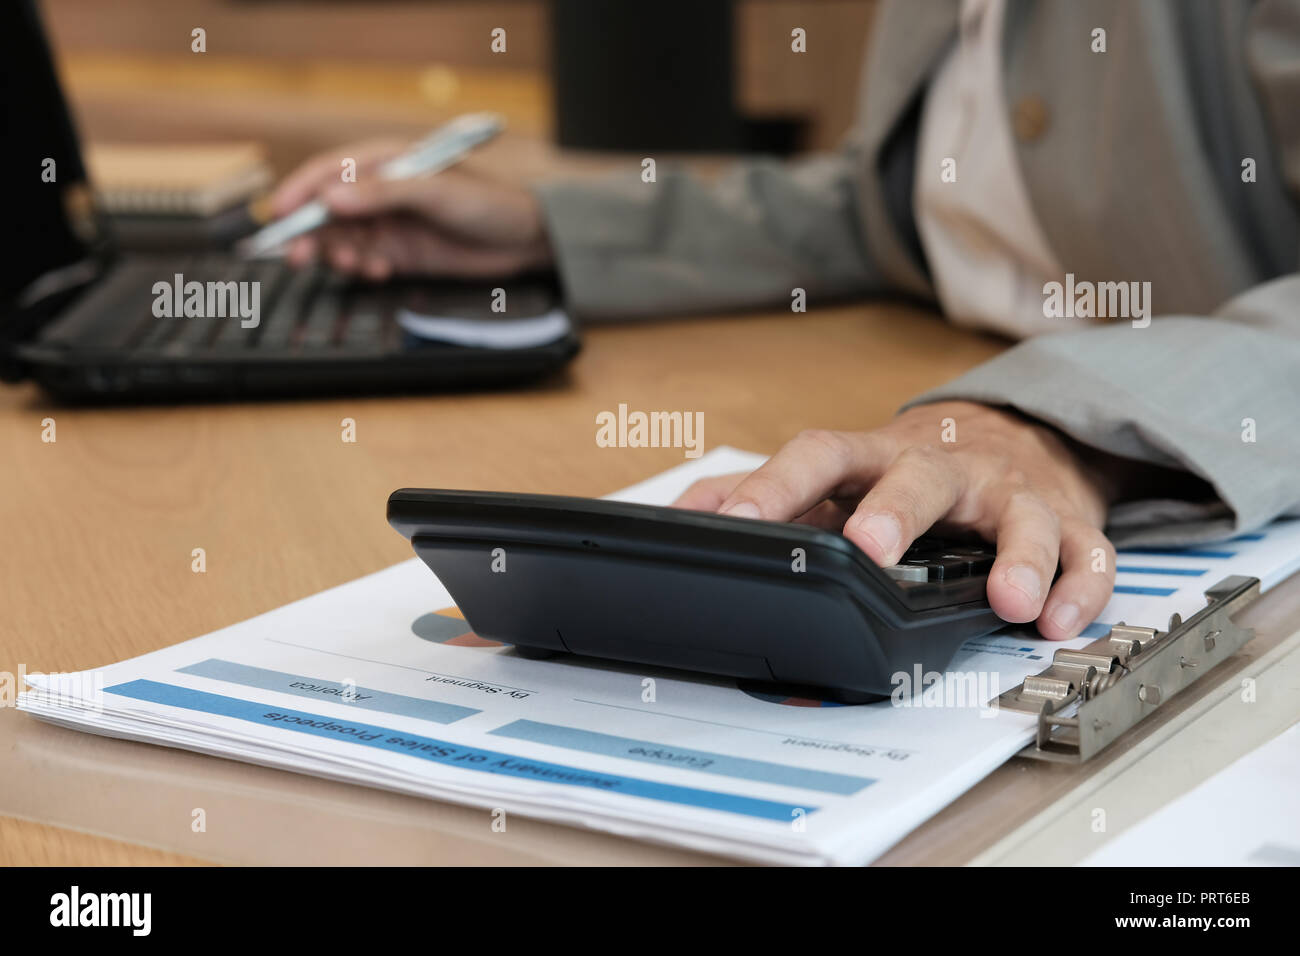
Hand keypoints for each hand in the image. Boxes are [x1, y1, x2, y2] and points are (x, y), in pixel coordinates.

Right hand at [268, 138, 553, 280]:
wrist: (529, 240)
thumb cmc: (491, 203)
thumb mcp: (436, 191)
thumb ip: (384, 193)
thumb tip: (332, 197)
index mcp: (387, 160)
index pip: (330, 171)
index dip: (301, 191)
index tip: (279, 215)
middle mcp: (382, 192)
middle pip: (328, 209)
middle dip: (310, 233)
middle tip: (298, 256)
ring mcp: (391, 223)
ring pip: (343, 238)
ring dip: (338, 253)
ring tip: (355, 264)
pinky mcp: (401, 253)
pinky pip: (366, 260)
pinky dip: (362, 268)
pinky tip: (377, 271)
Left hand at [673, 401, 1119, 639]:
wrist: (1013, 435)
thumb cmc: (910, 469)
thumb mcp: (836, 474)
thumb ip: (763, 494)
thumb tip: (684, 517)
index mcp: (873, 458)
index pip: (819, 454)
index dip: (776, 486)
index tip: (736, 522)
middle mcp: (940, 468)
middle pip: (919, 475)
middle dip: (896, 509)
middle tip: (871, 547)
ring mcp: (1005, 494)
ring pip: (1019, 513)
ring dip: (1016, 554)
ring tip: (1006, 598)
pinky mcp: (1064, 520)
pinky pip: (1085, 551)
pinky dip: (1078, 586)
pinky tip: (1057, 620)